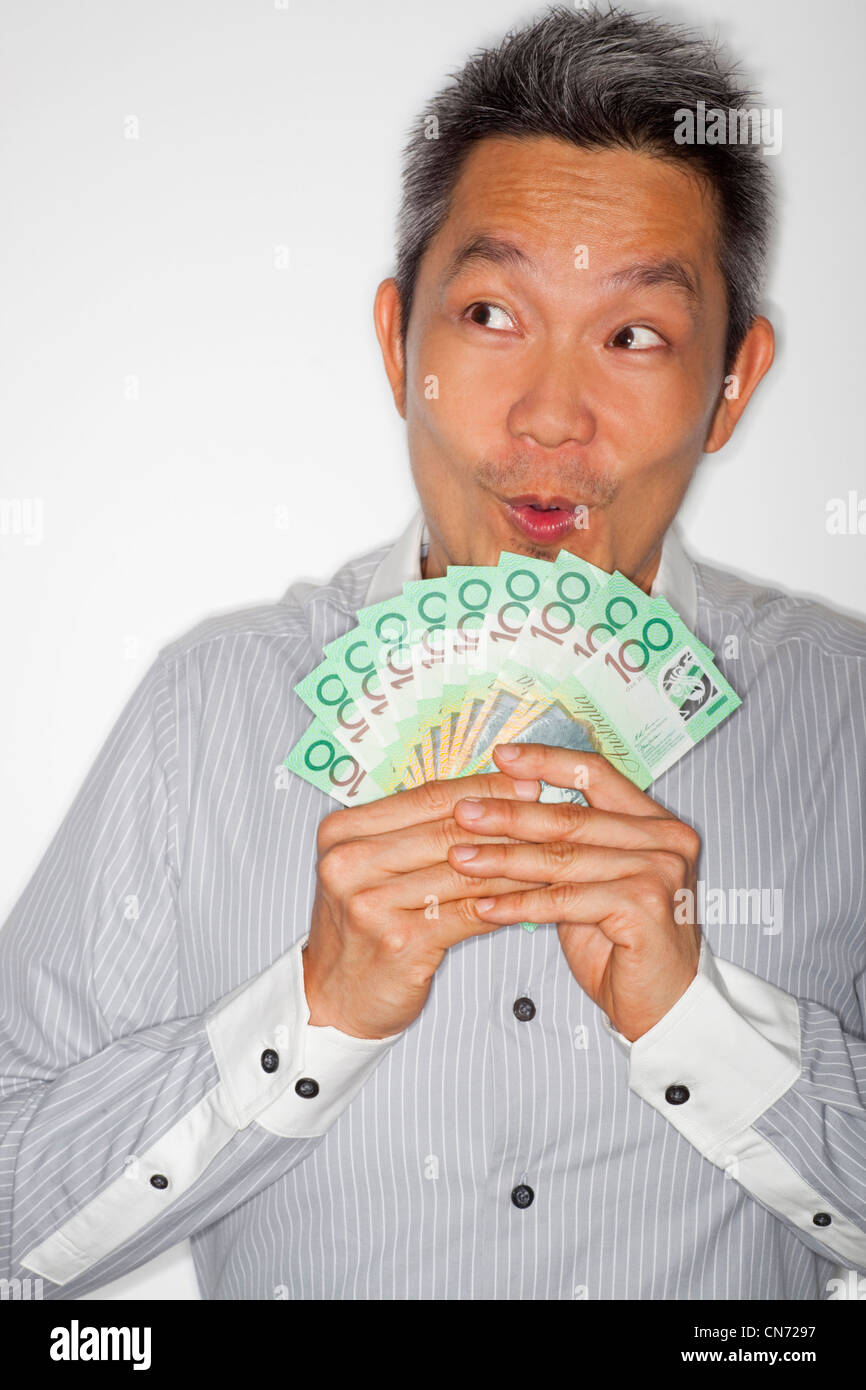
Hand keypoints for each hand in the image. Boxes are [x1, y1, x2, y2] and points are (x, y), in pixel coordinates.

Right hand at [304, 769, 545, 1039]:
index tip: (525, 780)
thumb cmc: (362, 927)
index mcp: (342, 832)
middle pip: (447, 830)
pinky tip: (535, 896)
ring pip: (464, 871)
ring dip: (515, 861)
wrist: (334, 997)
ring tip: (552, 852)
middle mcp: (349, 862)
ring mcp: (372, 903)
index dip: (483, 786)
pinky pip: (470, 912)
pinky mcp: (400, 941)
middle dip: (507, 820)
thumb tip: (486, 797)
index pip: (426, 796)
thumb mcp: (370, 867)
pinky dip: (507, 902)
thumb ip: (412, 832)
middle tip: (551, 813)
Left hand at [446, 744, 701, 1041]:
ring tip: (460, 858)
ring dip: (503, 859)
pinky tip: (485, 906)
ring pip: (563, 859)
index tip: (501, 756)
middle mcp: (665, 841)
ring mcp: (659, 873)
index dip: (546, 762)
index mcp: (655, 823)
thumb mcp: (595, 882)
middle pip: (572, 817)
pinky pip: (565, 900)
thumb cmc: (624, 945)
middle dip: (509, 814)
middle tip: (462, 811)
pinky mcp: (644, 909)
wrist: (663, 1005)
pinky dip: (519, 904)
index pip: (597, 774)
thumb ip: (568, 845)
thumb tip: (505, 810)